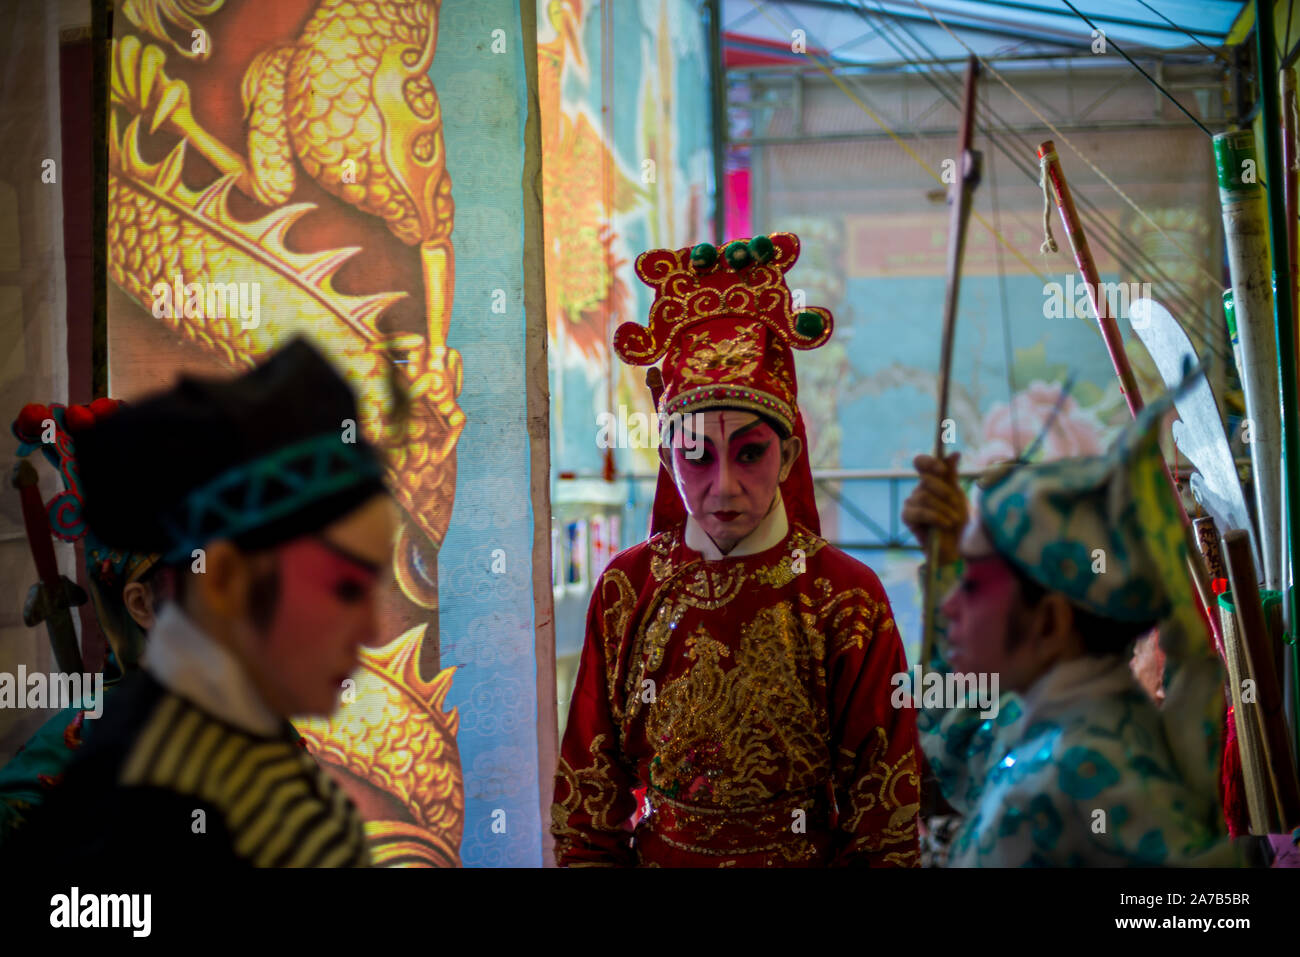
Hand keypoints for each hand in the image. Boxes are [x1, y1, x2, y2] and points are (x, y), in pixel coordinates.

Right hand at [902, 452, 965, 566]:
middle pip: (926, 480)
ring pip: (924, 496)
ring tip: (954, 520)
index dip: (929, 462)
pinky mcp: (907, 517)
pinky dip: (935, 517)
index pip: (920, 462)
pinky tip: (945, 524)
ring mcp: (911, 502)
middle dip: (945, 492)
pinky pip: (919, 511)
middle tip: (956, 505)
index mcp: (930, 480)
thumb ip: (953, 475)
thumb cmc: (958, 520)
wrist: (957, 546)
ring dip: (943, 508)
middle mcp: (918, 489)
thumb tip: (954, 453)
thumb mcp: (958, 495)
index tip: (943, 470)